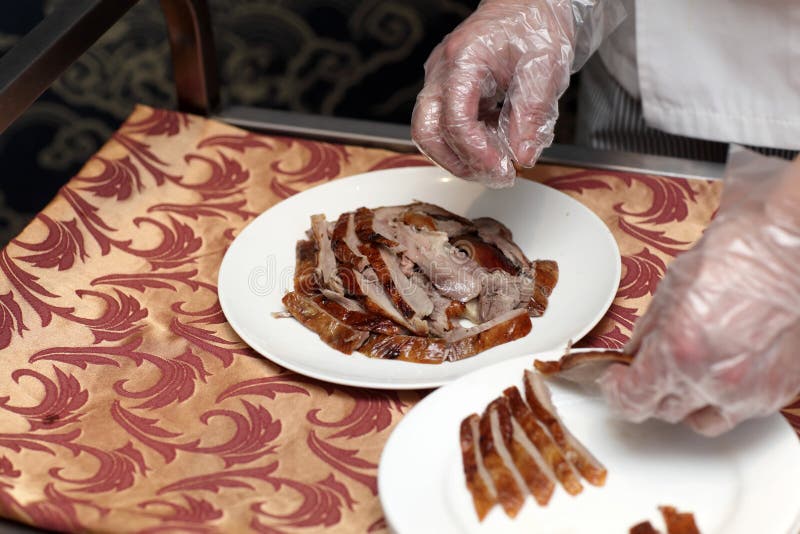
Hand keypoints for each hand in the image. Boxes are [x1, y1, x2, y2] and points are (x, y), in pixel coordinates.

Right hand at [411, 0, 575, 187]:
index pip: (455, 119)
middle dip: (459, 162)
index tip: (503, 168)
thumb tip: (521, 156)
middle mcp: (442, 70)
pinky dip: (468, 143)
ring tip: (497, 163)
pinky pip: (445, 125)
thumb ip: (533, 115)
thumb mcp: (545, 69)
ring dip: (460, 157)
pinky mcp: (448, 90)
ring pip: (430, 133)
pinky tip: (495, 144)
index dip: (477, 152)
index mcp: (464, 59)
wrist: (531, 5)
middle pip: (426, 131)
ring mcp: (440, 80)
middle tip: (494, 175)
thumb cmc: (536, 27)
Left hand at [599, 149, 799, 435]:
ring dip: (686, 402)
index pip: (633, 400)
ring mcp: (751, 391)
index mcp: (678, 355)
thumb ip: (647, 336)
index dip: (617, 392)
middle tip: (646, 371)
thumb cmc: (733, 258)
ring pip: (703, 420)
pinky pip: (740, 410)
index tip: (615, 381)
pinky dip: (724, 397)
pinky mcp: (779, 390)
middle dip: (650, 392)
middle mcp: (715, 381)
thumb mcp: (668, 293)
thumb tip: (634, 357)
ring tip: (683, 374)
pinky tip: (719, 371)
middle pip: (665, 411)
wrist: (784, 247)